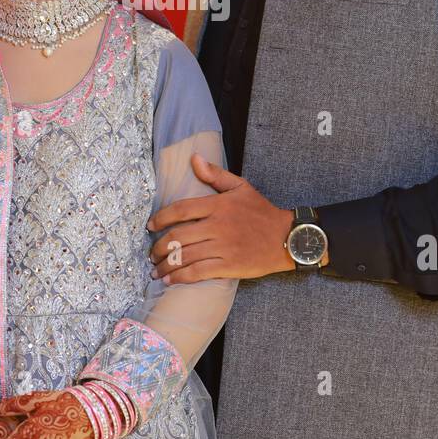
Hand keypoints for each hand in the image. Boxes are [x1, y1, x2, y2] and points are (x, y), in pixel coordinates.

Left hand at [146, 154, 299, 281]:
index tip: (150, 226)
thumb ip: (215, 174)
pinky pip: (198, 272)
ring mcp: (223, 246)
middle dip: (158, 247)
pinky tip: (169, 280)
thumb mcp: (241, 187)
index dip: (161, 218)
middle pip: (178, 236)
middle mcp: (217, 225)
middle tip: (150, 254)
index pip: (180, 210)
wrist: (287, 237)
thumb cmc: (262, 212)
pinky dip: (180, 277)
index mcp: (218, 205)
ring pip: (185, 256)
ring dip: (165, 265)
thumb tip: (194, 158)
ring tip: (155, 270)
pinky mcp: (229, 265)